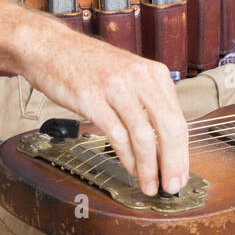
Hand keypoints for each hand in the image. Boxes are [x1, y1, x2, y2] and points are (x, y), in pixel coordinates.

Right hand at [22, 22, 188, 196]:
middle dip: (173, 164)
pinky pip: (117, 135)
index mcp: (154, 74)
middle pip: (168, 128)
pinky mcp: (91, 99)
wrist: (52, 48)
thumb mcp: (129, 76)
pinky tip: (130, 170)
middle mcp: (139, 78)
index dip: (182, 153)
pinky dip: (127, 158)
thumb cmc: (89, 65)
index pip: (179, 120)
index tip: (181, 174)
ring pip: (143, 136)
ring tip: (149, 185)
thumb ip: (148, 103)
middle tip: (171, 187)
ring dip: (148, 168)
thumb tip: (166, 145)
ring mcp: (115, 88)